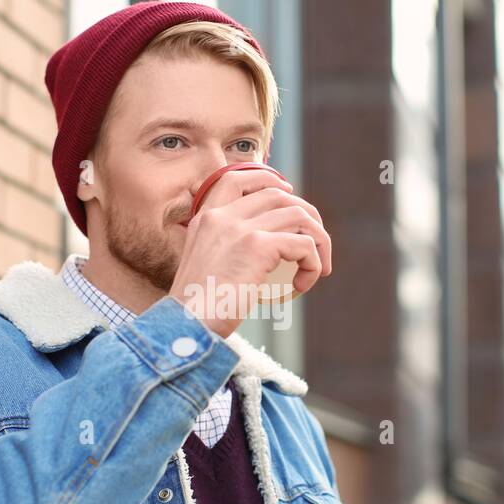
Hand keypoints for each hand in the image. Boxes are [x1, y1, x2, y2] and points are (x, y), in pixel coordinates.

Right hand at [169, 168, 330, 338]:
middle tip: (316, 241)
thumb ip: (222, 252)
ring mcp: (239, 229)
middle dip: (306, 214)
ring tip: (318, 267)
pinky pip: (304, 245)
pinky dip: (313, 263)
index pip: (235, 178)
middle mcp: (221, 217)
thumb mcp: (203, 268)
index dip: (267, 178)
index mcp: (205, 219)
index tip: (288, 192)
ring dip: (318, 240)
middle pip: (278, 195)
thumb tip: (258, 257)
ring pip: (298, 216)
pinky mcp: (257, 246)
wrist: (186, 325)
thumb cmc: (196, 310)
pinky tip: (302, 285)